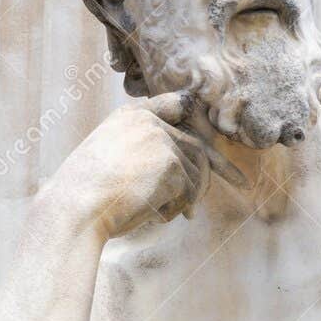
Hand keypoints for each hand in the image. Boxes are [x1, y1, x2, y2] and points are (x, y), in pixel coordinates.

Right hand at [42, 94, 245, 239]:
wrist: (75, 209)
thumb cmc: (84, 198)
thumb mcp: (109, 166)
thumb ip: (142, 159)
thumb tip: (182, 181)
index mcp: (128, 117)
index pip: (174, 105)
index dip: (195, 119)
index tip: (214, 123)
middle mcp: (148, 121)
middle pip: (195, 145)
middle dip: (218, 168)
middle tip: (244, 183)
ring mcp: (161, 138)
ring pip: (196, 171)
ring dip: (188, 198)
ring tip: (168, 214)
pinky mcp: (171, 161)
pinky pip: (189, 190)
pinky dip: (176, 208)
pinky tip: (155, 215)